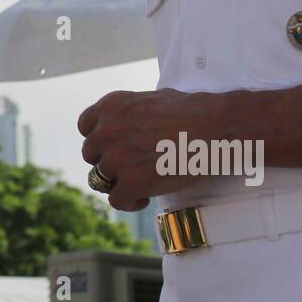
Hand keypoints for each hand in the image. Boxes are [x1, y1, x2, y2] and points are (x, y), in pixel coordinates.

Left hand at [77, 88, 202, 210]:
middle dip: (109, 161)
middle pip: (91, 154)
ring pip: (101, 179)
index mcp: (111, 106)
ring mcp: (116, 158)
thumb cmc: (192, 112)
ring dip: (119, 182)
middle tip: (132, 166)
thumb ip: (128, 113)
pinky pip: (116, 200)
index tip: (112, 147)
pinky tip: (145, 196)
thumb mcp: (150, 99)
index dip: (99, 139)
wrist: (216, 127)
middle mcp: (107, 130)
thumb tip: (127, 126)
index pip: (85, 126)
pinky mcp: (130, 183)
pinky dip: (130, 202)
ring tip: (142, 182)